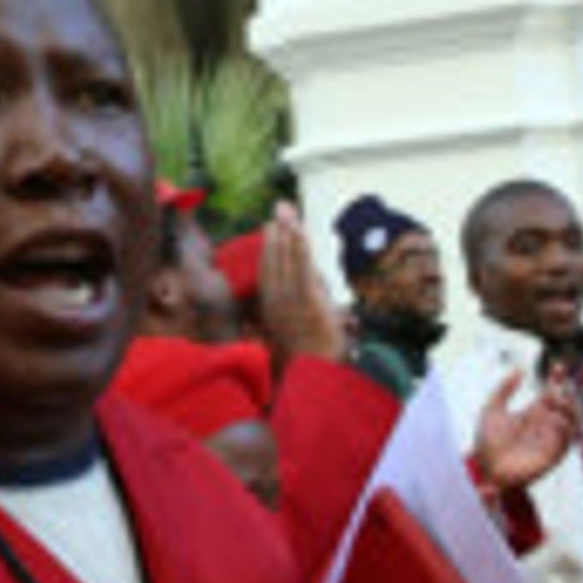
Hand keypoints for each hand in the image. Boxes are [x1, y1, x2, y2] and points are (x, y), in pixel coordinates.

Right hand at [257, 201, 346, 365]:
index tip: (270, 226)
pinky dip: (299, 249)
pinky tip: (300, 232)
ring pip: (286, 262)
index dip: (268, 246)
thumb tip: (304, 276)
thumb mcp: (298, 323)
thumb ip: (300, 297)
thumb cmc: (309, 351)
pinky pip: (302, 270)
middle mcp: (275, 302)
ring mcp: (290, 303)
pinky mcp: (308, 303)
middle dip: (277, 232)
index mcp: (269, 307)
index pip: (266, 270)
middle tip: (280, 208)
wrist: (316, 374)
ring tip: (288, 213)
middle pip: (274, 260)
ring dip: (287, 234)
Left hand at [472, 369, 575, 493]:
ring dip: (569, 408)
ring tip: (555, 401)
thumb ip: (504, 388)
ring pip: (573, 421)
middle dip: (566, 393)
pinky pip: (568, 441)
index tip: (557, 366)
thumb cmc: (486, 443)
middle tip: (553, 389)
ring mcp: (550, 440)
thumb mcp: (492, 410)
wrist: (485, 469)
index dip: (558, 379)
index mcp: (532, 413)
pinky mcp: (553, 456)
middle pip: (567, 405)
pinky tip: (554, 418)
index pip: (552, 393)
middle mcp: (545, 425)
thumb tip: (520, 369)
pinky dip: (566, 427)